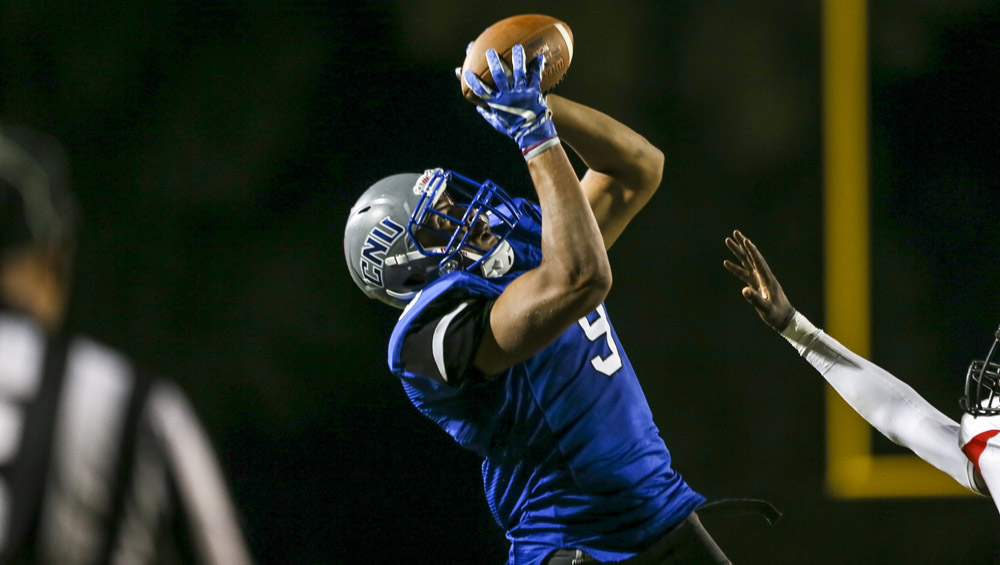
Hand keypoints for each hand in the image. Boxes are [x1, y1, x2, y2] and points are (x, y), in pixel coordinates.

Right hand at [463, 44, 557, 158]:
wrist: (532, 133)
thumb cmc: (513, 129)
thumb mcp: (497, 123)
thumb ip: (487, 114)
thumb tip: (478, 108)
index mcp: (497, 104)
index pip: (481, 91)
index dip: (473, 81)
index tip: (466, 72)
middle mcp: (508, 96)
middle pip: (499, 75)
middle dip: (494, 62)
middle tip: (490, 51)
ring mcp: (521, 93)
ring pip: (518, 72)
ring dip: (517, 59)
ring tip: (517, 47)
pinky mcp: (533, 92)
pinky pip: (536, 77)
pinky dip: (538, 67)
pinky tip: (540, 57)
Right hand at [724, 230, 795, 330]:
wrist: (784, 319)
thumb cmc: (776, 314)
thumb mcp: (766, 308)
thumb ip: (755, 299)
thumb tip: (743, 290)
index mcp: (767, 279)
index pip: (758, 261)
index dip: (751, 250)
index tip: (745, 240)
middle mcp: (763, 276)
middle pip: (751, 257)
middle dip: (743, 244)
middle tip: (734, 233)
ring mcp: (759, 280)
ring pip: (747, 262)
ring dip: (738, 252)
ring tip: (729, 242)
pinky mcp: (756, 285)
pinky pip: (744, 273)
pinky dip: (736, 267)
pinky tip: (727, 262)